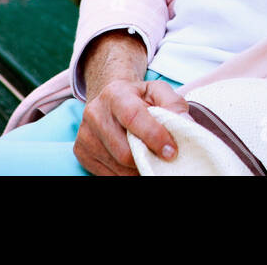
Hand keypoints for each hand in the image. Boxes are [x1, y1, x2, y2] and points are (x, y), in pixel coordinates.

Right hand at [74, 78, 189, 175]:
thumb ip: (174, 104)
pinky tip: (135, 166)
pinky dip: (125, 175)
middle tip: (164, 161)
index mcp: (115, 93)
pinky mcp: (81, 151)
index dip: (154, 136)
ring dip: (138, 169)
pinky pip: (106, 174)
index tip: (171, 152)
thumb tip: (185, 124)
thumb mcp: (159, 92)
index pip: (134, 117)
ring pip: (116, 165)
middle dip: (148, 159)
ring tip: (152, 162)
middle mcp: (95, 113)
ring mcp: (85, 134)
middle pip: (123, 150)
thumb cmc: (139, 97)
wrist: (111, 99)